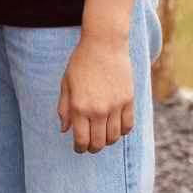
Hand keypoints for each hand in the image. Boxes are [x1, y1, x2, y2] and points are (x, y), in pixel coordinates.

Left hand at [57, 30, 134, 154]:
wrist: (104, 44)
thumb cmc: (81, 62)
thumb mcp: (66, 83)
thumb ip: (64, 108)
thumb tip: (64, 130)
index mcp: (79, 107)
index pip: (81, 140)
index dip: (80, 148)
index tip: (79, 148)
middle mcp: (98, 110)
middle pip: (98, 143)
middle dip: (93, 148)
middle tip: (90, 146)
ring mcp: (115, 106)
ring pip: (113, 137)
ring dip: (107, 141)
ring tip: (102, 136)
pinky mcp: (128, 100)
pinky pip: (128, 126)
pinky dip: (121, 131)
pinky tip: (115, 127)